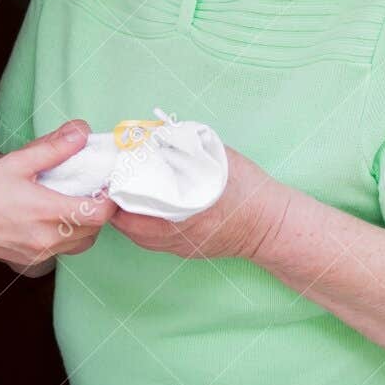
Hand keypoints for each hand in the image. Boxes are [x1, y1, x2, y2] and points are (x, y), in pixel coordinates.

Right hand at [0, 120, 115, 269]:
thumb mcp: (17, 163)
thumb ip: (53, 148)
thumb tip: (80, 133)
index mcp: (46, 211)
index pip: (98, 214)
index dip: (109, 200)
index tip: (106, 186)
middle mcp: (46, 237)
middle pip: (94, 229)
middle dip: (98, 211)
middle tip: (91, 191)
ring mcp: (40, 253)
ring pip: (81, 244)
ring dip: (85, 226)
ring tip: (73, 205)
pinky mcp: (32, 261)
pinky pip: (62, 251)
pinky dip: (67, 236)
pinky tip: (53, 219)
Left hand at [110, 145, 294, 261]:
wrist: (272, 225)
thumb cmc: (247, 189)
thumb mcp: (215, 158)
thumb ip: (182, 147)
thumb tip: (153, 133)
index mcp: (179, 209)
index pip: (130, 204)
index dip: (116, 187)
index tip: (112, 172)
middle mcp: (173, 234)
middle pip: (126, 223)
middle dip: (116, 201)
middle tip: (113, 180)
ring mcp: (177, 247)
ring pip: (136, 234)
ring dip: (127, 214)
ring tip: (124, 192)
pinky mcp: (183, 252)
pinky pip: (150, 239)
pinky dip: (141, 224)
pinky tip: (144, 207)